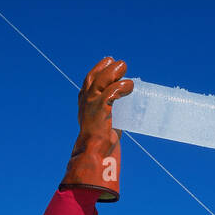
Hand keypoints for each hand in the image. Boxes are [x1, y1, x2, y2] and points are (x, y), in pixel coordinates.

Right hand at [60, 57, 133, 202]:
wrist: (96, 152)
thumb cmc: (102, 141)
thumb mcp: (105, 121)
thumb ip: (112, 112)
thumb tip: (129, 107)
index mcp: (84, 102)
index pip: (90, 80)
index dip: (99, 69)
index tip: (110, 62)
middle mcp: (85, 100)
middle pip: (95, 77)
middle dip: (106, 67)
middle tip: (120, 64)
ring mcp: (91, 104)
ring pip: (103, 81)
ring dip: (114, 73)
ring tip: (125, 69)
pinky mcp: (100, 109)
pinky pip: (112, 92)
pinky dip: (122, 87)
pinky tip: (130, 86)